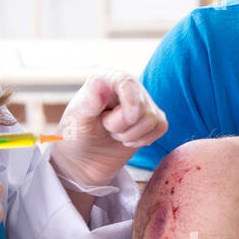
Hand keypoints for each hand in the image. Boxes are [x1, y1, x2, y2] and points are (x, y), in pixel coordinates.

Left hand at [50, 67, 166, 189]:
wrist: (83, 159)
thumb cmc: (76, 135)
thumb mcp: (76, 118)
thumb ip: (89, 101)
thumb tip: (99, 82)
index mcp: (107, 79)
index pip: (127, 83)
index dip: (130, 101)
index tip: (129, 119)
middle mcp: (128, 86)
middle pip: (141, 107)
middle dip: (122, 127)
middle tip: (105, 128)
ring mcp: (142, 102)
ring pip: (153, 120)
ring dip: (131, 135)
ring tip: (114, 134)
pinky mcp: (152, 119)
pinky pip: (161, 127)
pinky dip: (145, 140)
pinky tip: (128, 140)